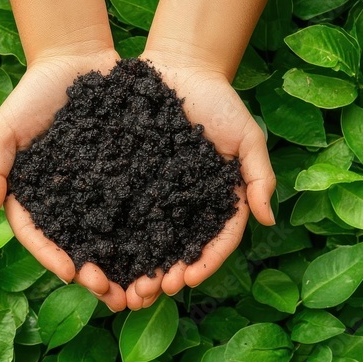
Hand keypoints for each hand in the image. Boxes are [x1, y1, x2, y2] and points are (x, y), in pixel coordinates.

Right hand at [0, 49, 130, 311]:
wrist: (79, 57)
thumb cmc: (34, 92)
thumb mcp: (5, 127)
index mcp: (33, 196)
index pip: (38, 236)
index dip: (53, 257)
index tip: (70, 273)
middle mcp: (66, 200)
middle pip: (77, 246)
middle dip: (93, 274)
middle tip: (112, 293)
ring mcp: (98, 191)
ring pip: (110, 236)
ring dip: (125, 266)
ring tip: (142, 286)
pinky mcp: (127, 177)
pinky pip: (138, 209)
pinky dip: (149, 233)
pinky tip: (165, 251)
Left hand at [123, 49, 276, 307]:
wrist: (179, 68)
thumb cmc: (219, 100)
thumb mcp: (246, 135)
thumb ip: (259, 175)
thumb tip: (267, 219)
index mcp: (218, 201)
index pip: (216, 242)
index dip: (203, 264)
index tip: (186, 280)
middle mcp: (186, 205)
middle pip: (178, 251)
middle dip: (163, 276)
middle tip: (147, 293)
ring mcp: (156, 195)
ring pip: (146, 240)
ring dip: (134, 269)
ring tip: (120, 287)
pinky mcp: (129, 181)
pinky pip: (119, 214)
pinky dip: (110, 238)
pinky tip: (96, 255)